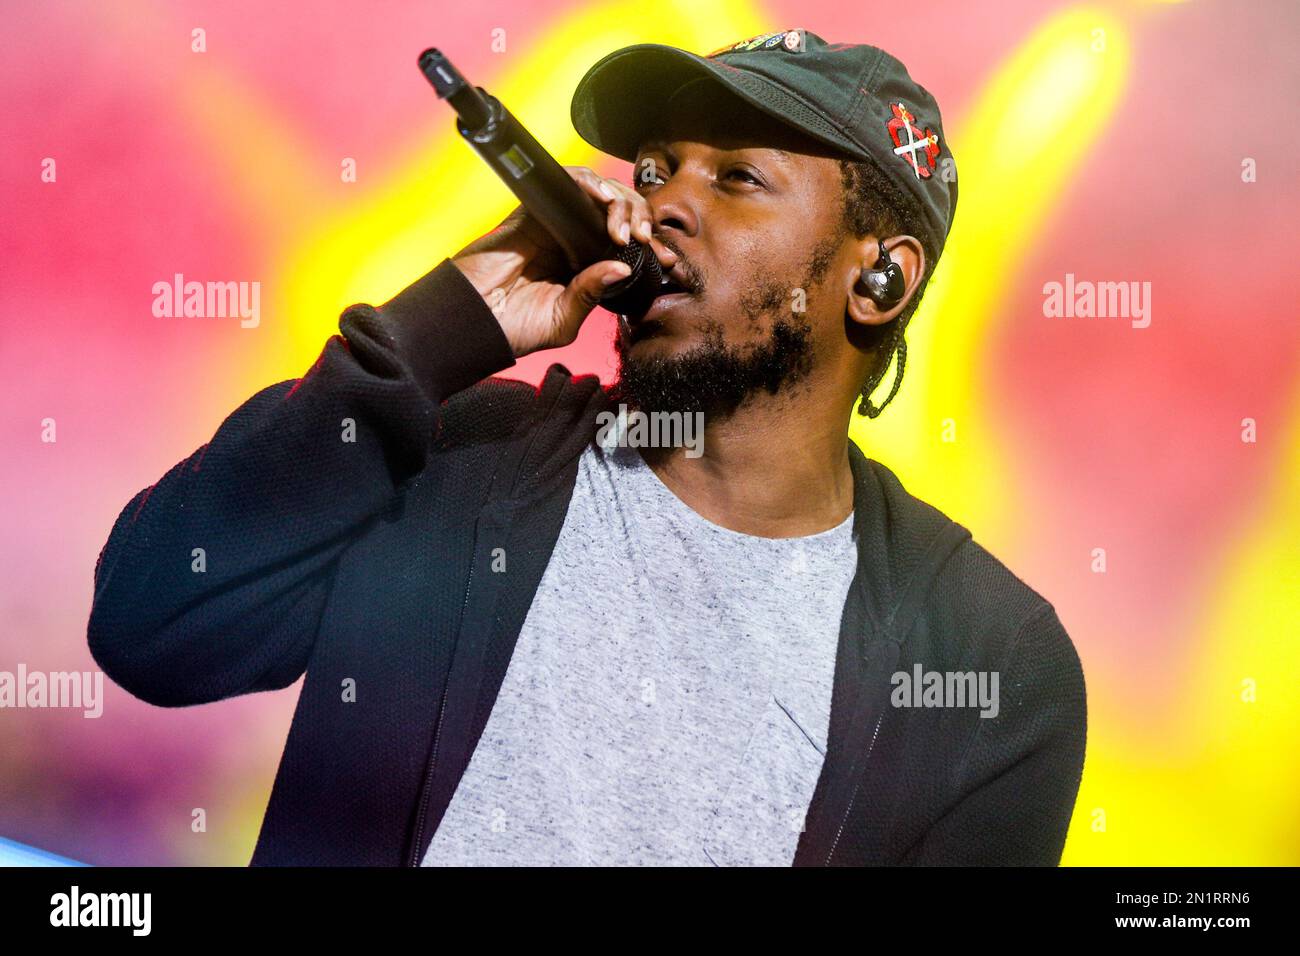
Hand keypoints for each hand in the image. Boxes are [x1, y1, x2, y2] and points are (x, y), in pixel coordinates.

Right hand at [450, 166, 677, 357]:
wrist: (472, 320)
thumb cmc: (514, 328)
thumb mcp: (564, 320)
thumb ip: (592, 293)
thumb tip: (623, 266)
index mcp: (585, 270)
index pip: (627, 248)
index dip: (649, 247)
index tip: (667, 259)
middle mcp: (573, 243)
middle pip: (618, 213)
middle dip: (640, 219)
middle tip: (645, 239)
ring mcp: (554, 225)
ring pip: (598, 194)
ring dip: (620, 202)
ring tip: (626, 226)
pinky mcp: (534, 211)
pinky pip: (566, 184)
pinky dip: (589, 183)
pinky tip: (604, 199)